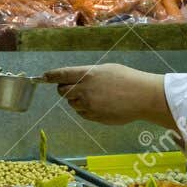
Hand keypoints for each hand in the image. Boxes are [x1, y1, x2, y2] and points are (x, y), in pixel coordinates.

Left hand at [42, 65, 171, 126]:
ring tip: (93, 96)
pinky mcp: (94, 117)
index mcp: (87, 75)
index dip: (51, 76)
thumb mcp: (106, 69)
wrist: (142, 97)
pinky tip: (98, 105)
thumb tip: (76, 78)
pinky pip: (82, 113)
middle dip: (64, 88)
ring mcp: (88, 106)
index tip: (44, 77)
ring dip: (76, 99)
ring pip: (72, 103)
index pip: (61, 75)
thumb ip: (88, 74)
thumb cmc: (128, 79)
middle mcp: (84, 91)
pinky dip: (85, 109)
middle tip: (71, 87)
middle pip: (62, 91)